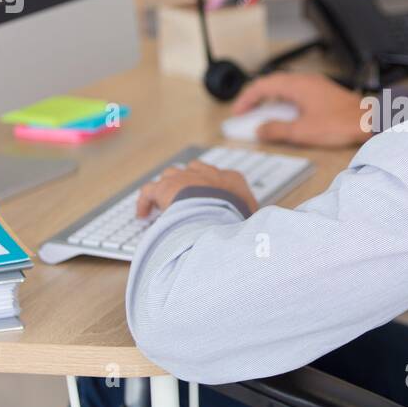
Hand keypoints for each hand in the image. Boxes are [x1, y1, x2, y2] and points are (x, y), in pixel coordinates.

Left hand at [135, 160, 257, 217]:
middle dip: (191, 183)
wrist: (216, 212)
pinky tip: (143, 214)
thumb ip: (254, 222)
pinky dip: (145, 202)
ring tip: (166, 205)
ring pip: (171, 176)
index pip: (223, 178)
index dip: (215, 189)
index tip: (213, 200)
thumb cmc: (237, 217)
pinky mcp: (164, 188)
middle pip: (194, 171)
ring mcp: (184, 178)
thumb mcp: (254, 219)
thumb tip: (264, 236)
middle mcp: (207, 173)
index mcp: (231, 179)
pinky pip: (149, 191)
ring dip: (168, 189)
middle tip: (188, 200)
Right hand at [231, 72, 370, 147]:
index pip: (262, 86)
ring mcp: (316, 84)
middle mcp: (305, 80)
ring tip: (262, 113)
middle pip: (272, 83)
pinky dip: (285, 100)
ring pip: (285, 87)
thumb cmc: (340, 123)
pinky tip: (287, 114)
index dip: (246, 99)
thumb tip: (260, 130)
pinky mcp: (324, 92)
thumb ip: (277, 130)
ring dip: (271, 99)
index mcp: (296, 85)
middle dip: (256, 98)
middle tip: (246, 112)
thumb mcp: (302, 131)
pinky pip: (297, 91)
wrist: (369, 121)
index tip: (238, 113)